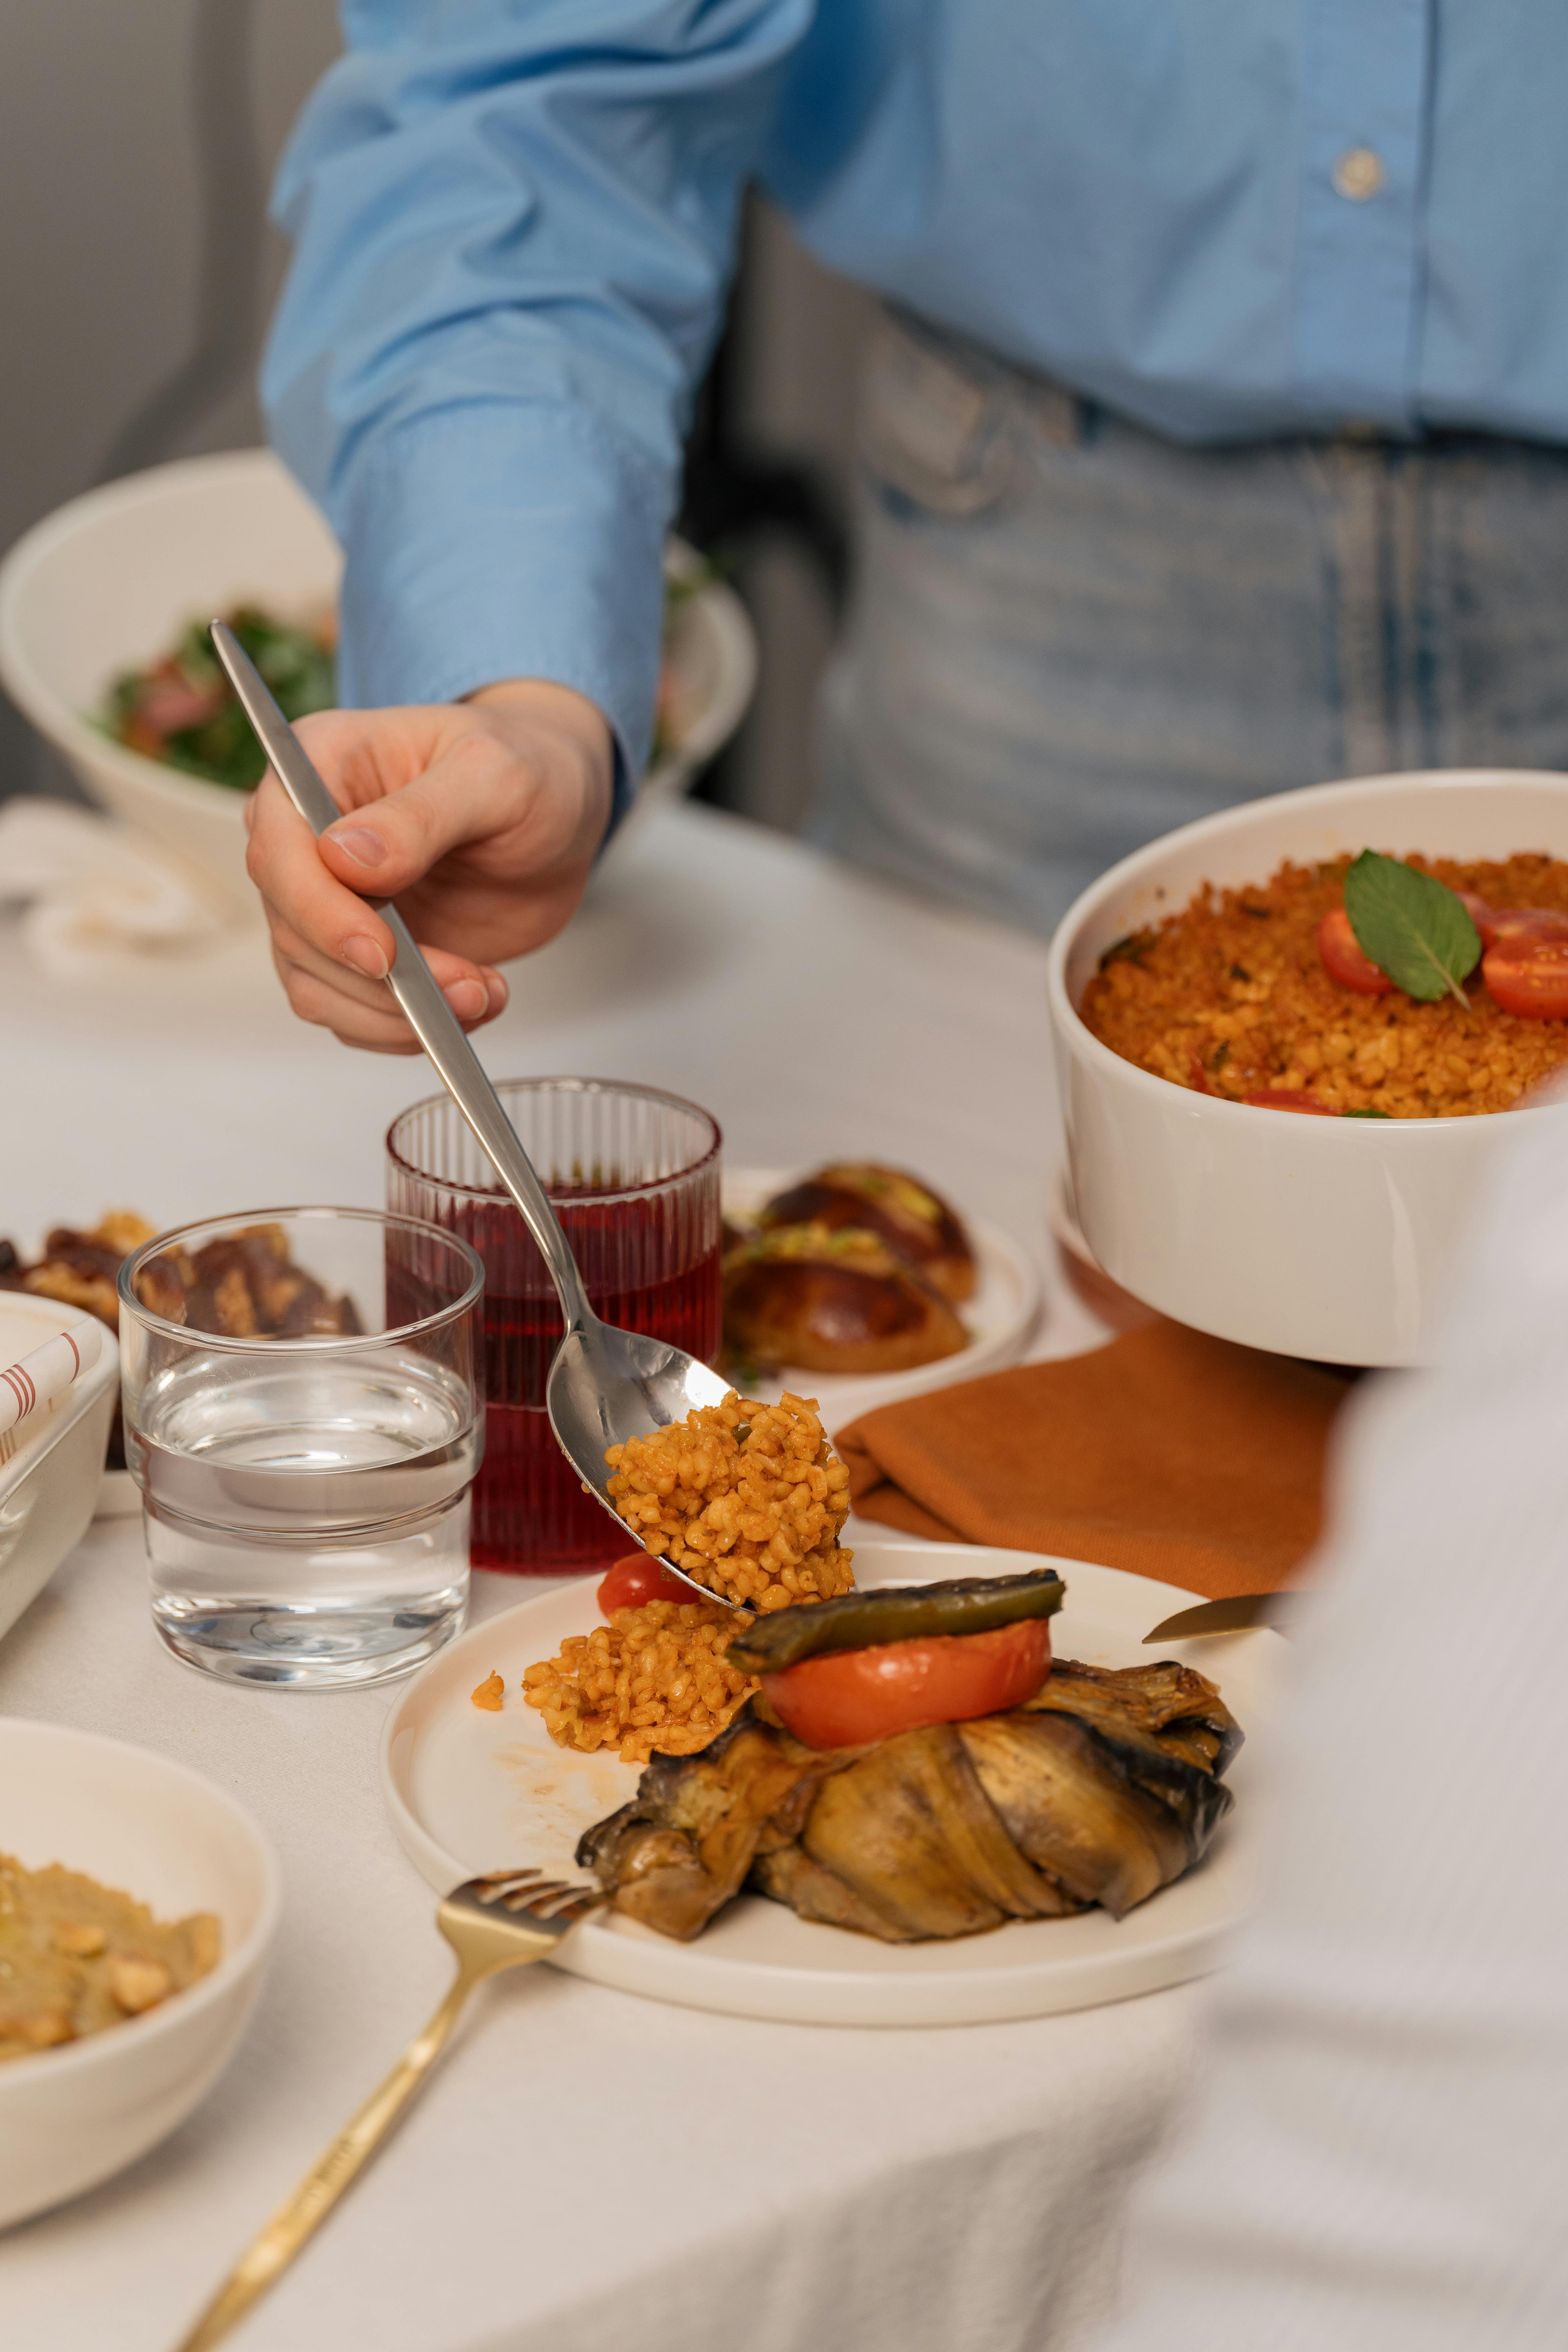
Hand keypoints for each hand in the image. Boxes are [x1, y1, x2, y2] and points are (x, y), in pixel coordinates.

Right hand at [244, 681, 612, 1052]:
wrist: (559, 815)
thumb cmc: (526, 768)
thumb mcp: (492, 773)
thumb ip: (420, 815)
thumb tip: (346, 856)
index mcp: (319, 766)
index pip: (278, 850)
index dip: (319, 912)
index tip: (380, 953)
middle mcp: (307, 839)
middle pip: (293, 930)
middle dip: (377, 979)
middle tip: (465, 985)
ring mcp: (330, 903)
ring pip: (317, 986)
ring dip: (397, 1014)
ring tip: (482, 995)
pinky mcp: (363, 954)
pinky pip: (356, 1014)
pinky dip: (410, 1027)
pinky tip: (474, 1001)